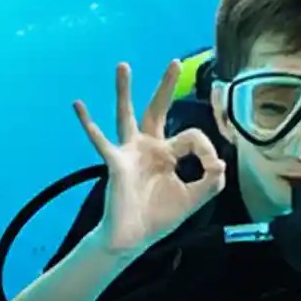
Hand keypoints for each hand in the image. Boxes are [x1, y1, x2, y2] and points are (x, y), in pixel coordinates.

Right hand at [73, 60, 227, 258]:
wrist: (133, 238)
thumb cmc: (159, 217)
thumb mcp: (194, 199)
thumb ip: (210, 182)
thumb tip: (221, 163)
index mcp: (169, 154)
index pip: (193, 136)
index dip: (208, 150)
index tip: (212, 168)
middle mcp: (149, 147)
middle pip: (157, 110)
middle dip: (166, 86)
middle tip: (174, 62)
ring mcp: (130, 152)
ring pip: (127, 115)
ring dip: (124, 91)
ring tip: (123, 66)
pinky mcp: (116, 162)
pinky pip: (100, 140)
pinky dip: (88, 123)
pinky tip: (79, 105)